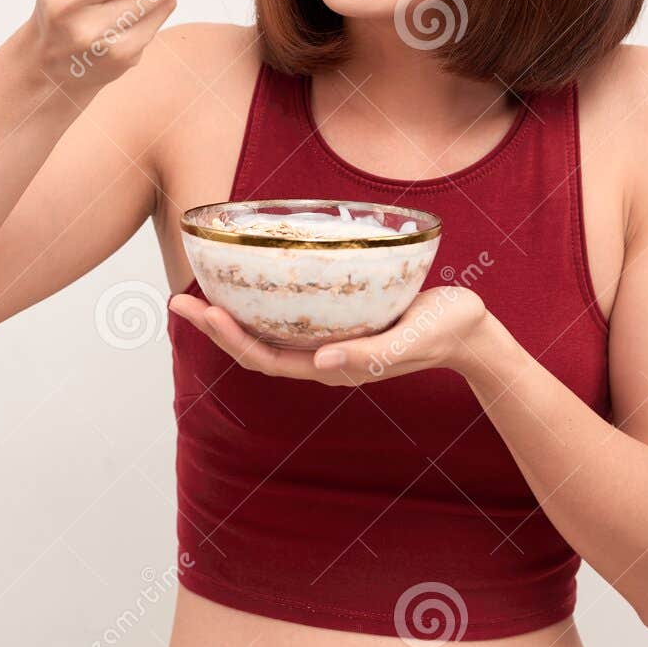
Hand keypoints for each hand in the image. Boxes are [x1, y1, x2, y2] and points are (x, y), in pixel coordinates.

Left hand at [168, 284, 488, 384]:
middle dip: (214, 326)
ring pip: (265, 332)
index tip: (203, 311)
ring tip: (197, 289)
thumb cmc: (444, 330)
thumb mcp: (412, 339)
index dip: (229, 338)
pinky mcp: (336, 322)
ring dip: (229, 315)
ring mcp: (327, 341)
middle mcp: (321, 358)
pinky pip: (286, 316)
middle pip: (254, 347)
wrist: (468, 329)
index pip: (266, 358)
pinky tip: (246, 278)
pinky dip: (258, 301)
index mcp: (333, 368)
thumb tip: (320, 362)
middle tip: (179, 297)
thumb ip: (370, 354)